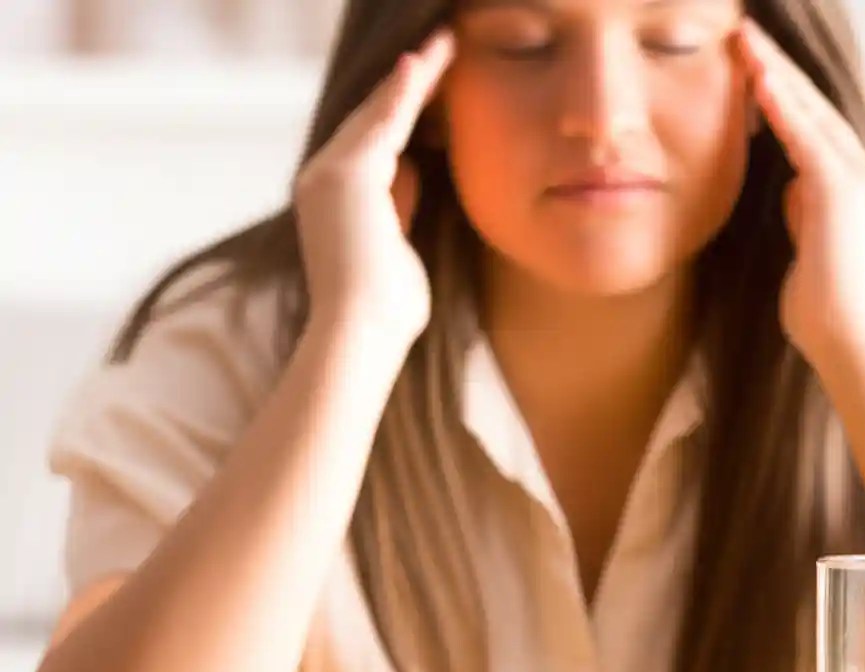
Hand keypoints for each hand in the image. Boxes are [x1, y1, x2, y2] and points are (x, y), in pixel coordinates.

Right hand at [293, 29, 454, 344]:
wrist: (361, 333)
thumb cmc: (387, 312)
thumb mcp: (400, 249)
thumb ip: (402, 209)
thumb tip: (416, 177)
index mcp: (335, 201)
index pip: (375, 144)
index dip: (402, 111)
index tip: (431, 87)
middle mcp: (322, 180)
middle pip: (373, 119)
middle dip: (407, 85)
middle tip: (438, 49)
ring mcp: (328, 175)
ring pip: (379, 114)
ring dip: (412, 78)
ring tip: (442, 45)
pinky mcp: (346, 175)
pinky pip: (383, 123)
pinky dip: (406, 92)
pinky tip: (425, 65)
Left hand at [734, 20, 864, 364]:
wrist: (854, 346)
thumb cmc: (827, 316)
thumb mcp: (811, 253)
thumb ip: (805, 215)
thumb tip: (793, 190)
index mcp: (861, 193)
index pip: (819, 131)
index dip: (788, 97)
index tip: (758, 69)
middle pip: (818, 109)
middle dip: (780, 70)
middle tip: (748, 36)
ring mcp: (861, 181)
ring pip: (812, 112)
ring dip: (776, 74)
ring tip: (746, 41)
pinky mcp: (844, 191)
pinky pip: (806, 136)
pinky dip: (781, 105)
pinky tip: (756, 77)